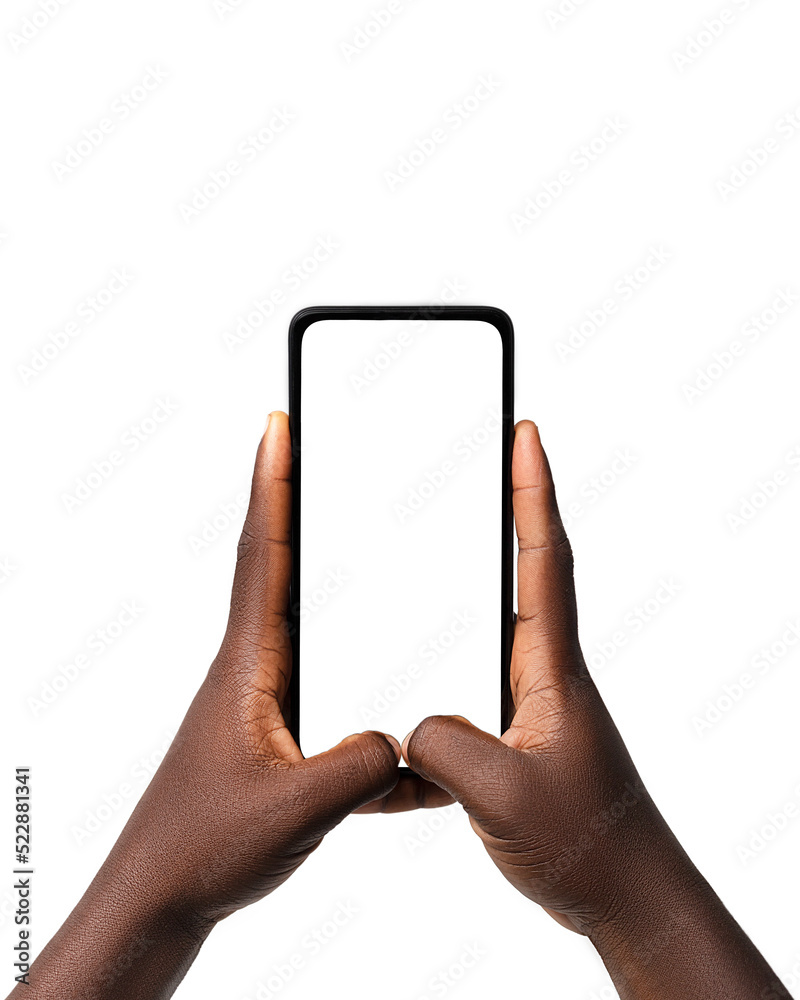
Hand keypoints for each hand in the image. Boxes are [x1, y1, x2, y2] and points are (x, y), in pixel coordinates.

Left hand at [14, 412, 406, 999]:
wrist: (160, 894)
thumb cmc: (204, 847)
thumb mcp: (299, 808)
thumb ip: (360, 767)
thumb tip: (403, 741)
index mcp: (250, 665)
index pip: (265, 555)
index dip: (273, 486)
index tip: (278, 427)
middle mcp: (250, 667)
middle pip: (277, 566)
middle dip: (291, 503)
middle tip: (308, 451)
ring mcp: (257, 697)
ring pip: (299, 619)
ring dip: (318, 576)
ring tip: (350, 543)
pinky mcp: (268, 731)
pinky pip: (315, 677)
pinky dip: (340, 659)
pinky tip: (369, 690)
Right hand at [402, 421, 786, 998]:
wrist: (628, 895)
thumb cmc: (586, 845)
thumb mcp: (500, 795)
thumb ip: (444, 745)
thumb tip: (412, 727)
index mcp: (553, 670)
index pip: (546, 559)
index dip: (534, 493)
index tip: (527, 436)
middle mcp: (549, 674)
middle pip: (528, 573)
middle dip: (513, 513)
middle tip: (489, 464)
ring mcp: (537, 705)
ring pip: (498, 632)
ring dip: (476, 596)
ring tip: (436, 571)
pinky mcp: (523, 738)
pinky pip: (479, 689)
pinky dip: (452, 677)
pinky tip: (428, 701)